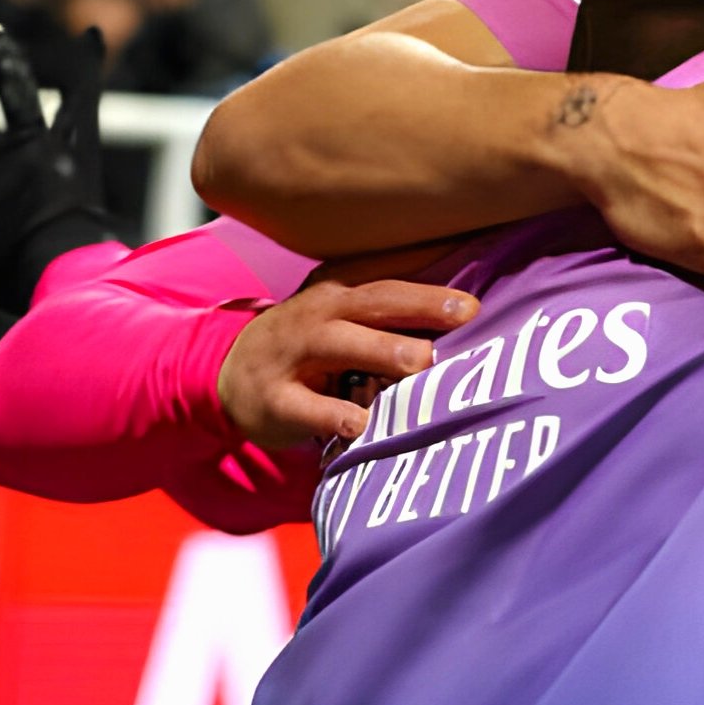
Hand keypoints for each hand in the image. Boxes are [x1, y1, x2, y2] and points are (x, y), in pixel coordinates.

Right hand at [217, 278, 476, 446]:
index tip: (477, 298)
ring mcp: (292, 355)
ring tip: (422, 360)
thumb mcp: (344, 319)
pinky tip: (360, 423)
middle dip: (421, 305)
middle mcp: (318, 315)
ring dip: (381, 350)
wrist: (226, 375)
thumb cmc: (310, 345)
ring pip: (339, 345)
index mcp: (341, 292)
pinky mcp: (273, 399)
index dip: (433, 285)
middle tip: (466, 313)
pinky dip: (332, 414)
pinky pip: (305, 407)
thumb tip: (470, 313)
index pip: (392, 282)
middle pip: (373, 302)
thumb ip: (394, 315)